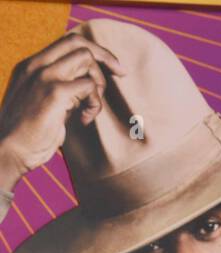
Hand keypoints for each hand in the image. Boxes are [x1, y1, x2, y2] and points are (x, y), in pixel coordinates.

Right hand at [0, 34, 124, 189]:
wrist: (9, 152)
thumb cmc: (28, 136)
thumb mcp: (42, 104)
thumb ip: (61, 91)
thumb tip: (86, 87)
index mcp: (31, 65)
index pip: (66, 42)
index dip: (93, 50)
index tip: (111, 65)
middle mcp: (37, 65)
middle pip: (79, 43)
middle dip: (106, 57)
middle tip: (121, 74)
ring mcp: (45, 76)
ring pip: (87, 59)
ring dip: (99, 85)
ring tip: (90, 110)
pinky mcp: (55, 92)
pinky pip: (89, 86)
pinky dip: (95, 104)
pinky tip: (85, 121)